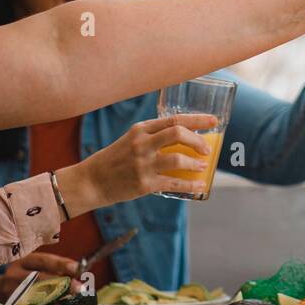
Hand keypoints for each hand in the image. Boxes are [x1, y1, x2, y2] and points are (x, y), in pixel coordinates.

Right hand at [0, 253, 82, 302]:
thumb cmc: (24, 276)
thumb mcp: (36, 267)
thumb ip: (54, 268)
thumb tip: (76, 272)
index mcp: (22, 262)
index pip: (43, 260)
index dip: (60, 263)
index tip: (76, 267)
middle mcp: (13, 275)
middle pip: (39, 278)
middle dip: (60, 282)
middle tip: (77, 287)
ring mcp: (10, 291)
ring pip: (35, 294)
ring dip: (55, 295)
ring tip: (69, 295)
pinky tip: (57, 304)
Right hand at [57, 113, 219, 211]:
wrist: (90, 181)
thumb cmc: (115, 159)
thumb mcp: (131, 139)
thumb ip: (154, 136)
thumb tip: (186, 137)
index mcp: (141, 130)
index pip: (174, 119)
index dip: (198, 120)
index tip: (214, 121)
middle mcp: (141, 144)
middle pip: (177, 134)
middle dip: (198, 140)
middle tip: (207, 149)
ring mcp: (142, 164)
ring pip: (178, 159)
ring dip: (195, 164)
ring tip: (203, 166)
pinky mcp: (143, 184)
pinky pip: (173, 183)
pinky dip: (190, 185)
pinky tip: (200, 186)